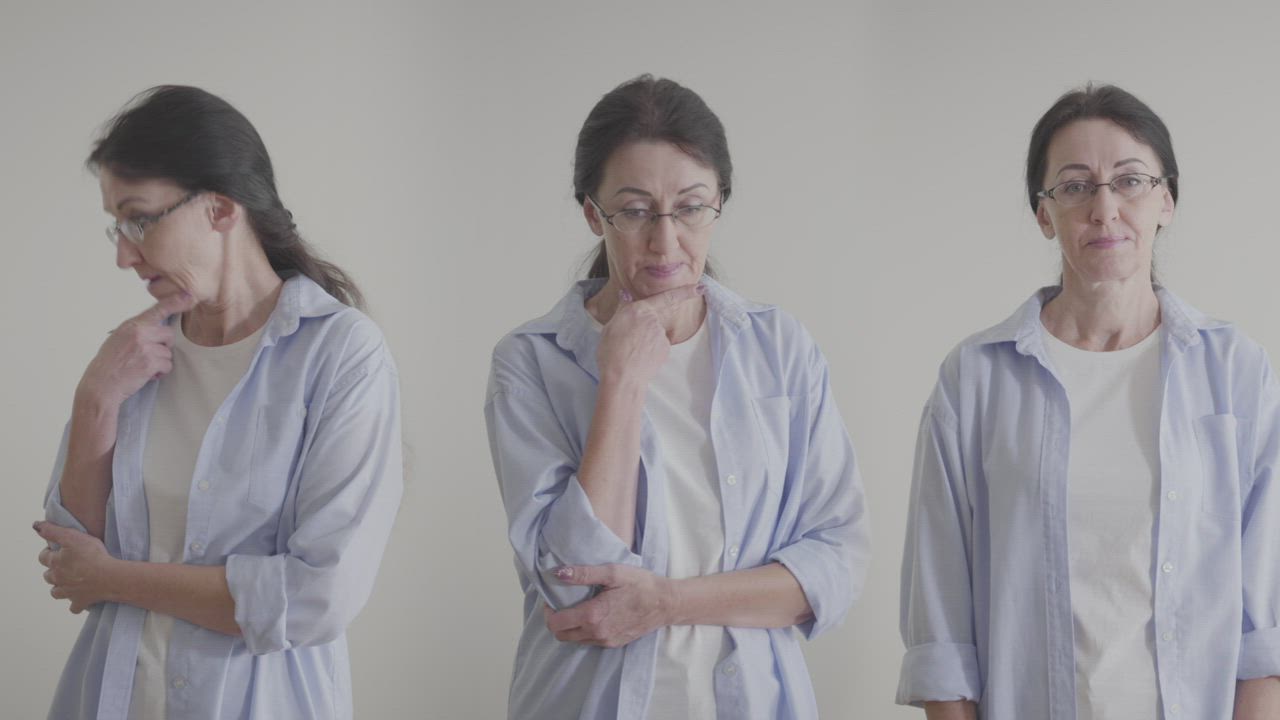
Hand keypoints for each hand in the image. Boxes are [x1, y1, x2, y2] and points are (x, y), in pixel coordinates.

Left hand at [34, 521, 117, 612]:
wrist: (108, 576)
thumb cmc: (93, 555)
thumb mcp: (72, 536)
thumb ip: (53, 531)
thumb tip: (36, 526)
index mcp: (56, 563)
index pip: (43, 557)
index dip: (48, 552)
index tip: (57, 549)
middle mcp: (58, 579)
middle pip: (48, 576)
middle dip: (52, 571)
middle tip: (64, 565)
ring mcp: (69, 592)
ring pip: (56, 592)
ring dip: (59, 588)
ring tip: (67, 582)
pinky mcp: (80, 601)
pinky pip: (74, 607)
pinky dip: (75, 604)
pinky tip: (80, 599)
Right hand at [77, 292, 196, 407]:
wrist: (101, 384)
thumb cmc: (109, 364)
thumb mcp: (118, 339)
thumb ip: (137, 332)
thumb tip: (154, 329)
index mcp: (131, 325)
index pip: (156, 310)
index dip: (175, 302)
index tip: (188, 296)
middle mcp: (139, 332)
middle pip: (168, 334)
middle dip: (163, 346)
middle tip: (150, 355)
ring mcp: (145, 346)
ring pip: (168, 352)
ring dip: (160, 362)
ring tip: (142, 367)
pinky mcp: (150, 361)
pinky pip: (167, 365)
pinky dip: (160, 372)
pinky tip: (145, 375)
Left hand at [543, 564, 673, 647]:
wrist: (666, 603)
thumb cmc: (641, 585)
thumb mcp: (613, 573)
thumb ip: (583, 574)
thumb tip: (558, 573)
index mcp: (593, 615)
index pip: (555, 623)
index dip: (548, 611)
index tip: (553, 599)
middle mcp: (597, 633)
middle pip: (561, 635)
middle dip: (556, 620)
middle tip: (561, 604)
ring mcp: (606, 641)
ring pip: (574, 640)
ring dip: (569, 627)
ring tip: (576, 608)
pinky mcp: (614, 644)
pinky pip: (589, 641)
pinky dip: (583, 631)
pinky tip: (592, 615)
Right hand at [596, 284, 703, 387]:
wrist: (622, 377)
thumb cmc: (611, 352)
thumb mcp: (610, 326)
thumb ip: (622, 309)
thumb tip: (625, 295)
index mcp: (638, 310)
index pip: (666, 297)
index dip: (686, 292)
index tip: (701, 288)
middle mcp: (652, 319)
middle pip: (653, 319)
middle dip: (642, 330)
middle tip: (627, 343)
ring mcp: (661, 335)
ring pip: (654, 334)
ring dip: (645, 341)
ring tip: (630, 352)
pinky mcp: (665, 349)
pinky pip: (658, 346)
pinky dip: (649, 351)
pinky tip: (638, 358)